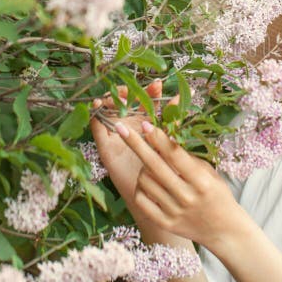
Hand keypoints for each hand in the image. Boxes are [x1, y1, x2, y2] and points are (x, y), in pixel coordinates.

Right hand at [89, 80, 172, 212]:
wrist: (155, 196)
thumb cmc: (166, 169)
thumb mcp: (171, 141)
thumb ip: (174, 120)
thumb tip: (185, 97)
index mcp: (149, 122)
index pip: (148, 100)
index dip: (151, 90)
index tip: (158, 85)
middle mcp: (132, 125)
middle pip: (126, 100)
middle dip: (130, 90)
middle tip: (134, 88)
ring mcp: (118, 134)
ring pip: (111, 109)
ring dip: (112, 98)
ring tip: (119, 95)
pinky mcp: (105, 145)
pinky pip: (97, 125)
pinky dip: (96, 113)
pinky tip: (99, 104)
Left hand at [113, 116, 243, 249]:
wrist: (224, 230)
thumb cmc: (217, 195)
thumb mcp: (209, 172)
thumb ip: (187, 158)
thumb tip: (161, 138)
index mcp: (202, 181)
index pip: (175, 155)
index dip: (158, 138)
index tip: (145, 125)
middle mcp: (187, 197)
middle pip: (154, 166)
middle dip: (136, 144)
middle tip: (122, 129)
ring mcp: (174, 212)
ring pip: (145, 181)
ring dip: (143, 168)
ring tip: (151, 165)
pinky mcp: (165, 223)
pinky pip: (141, 200)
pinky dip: (141, 187)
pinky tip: (148, 182)